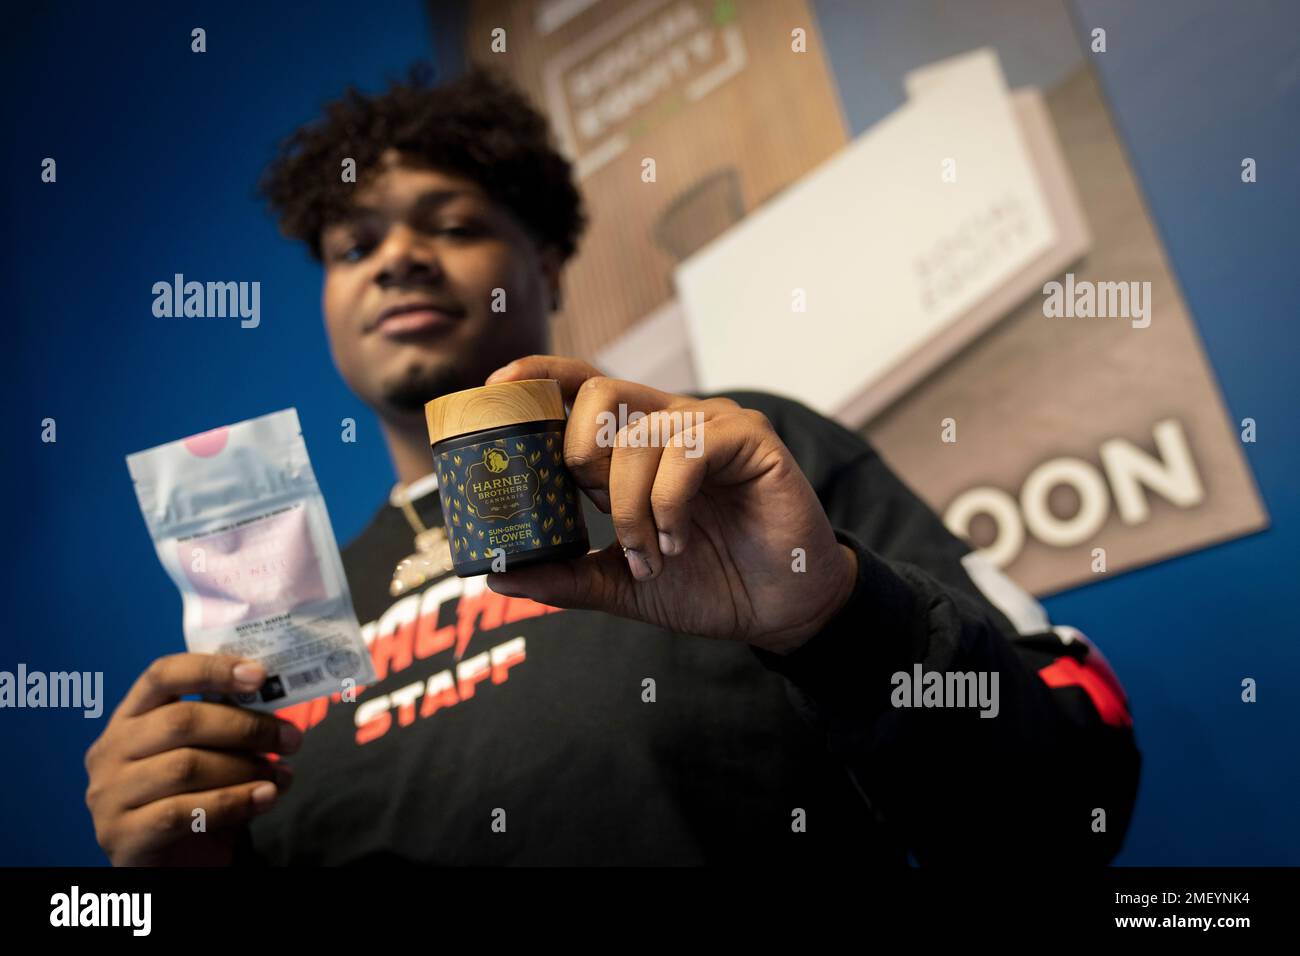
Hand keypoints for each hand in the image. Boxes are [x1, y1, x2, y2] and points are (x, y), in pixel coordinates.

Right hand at [84, 653, 302, 865]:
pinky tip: (265, 798)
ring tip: (281, 774)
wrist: (170, 863)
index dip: (212, 669)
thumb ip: (227, 725)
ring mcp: (109, 794)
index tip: (259, 675)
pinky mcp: (122, 835)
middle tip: (290, 738)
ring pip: (185, 767)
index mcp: (130, 718)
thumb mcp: (205, 752)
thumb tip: (281, 701)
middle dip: (246, 727)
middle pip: (181, 722)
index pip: (162, 675)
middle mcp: (110, 750)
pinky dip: (234, 802)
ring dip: (245, 767)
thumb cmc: (191, 796)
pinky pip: (183, 811)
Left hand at [482, 355, 858, 654]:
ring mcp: (714, 425)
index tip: (497, 386)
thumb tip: (495, 574)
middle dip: (581, 456)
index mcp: (642, 442)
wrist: (780, 611)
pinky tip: (678, 540)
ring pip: (639, 434)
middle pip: (600, 392)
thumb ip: (565, 575)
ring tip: (652, 554)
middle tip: (598, 512)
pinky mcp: (751, 438)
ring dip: (630, 507)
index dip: (541, 375)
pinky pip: (687, 450)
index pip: (585, 387)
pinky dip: (668, 504)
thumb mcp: (621, 584)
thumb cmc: (708, 585)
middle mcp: (674, 421)